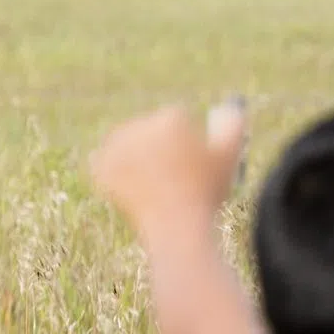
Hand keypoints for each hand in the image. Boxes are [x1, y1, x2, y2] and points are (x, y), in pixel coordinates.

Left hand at [90, 102, 245, 232]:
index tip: (191, 164)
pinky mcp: (101, 165)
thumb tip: (228, 108)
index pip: (178, 121)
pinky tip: (134, 186)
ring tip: (154, 182)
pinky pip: (108, 162)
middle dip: (160, 147)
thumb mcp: (230, 156)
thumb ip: (233, 125)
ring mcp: (117, 145)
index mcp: (171, 117)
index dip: (187, 143)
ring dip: (138, 156)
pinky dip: (119, 173)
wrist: (175, 225)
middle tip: (171, 175)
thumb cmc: (206, 191)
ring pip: (130, 144)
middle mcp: (141, 125)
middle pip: (152, 130)